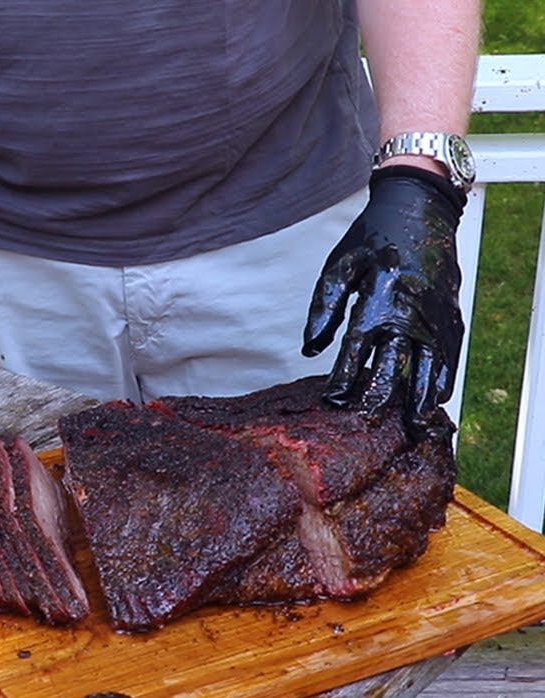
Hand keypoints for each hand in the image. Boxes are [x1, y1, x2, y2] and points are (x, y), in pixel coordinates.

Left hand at [302, 166, 465, 437]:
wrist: (419, 209)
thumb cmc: (373, 237)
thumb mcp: (339, 265)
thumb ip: (324, 309)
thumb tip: (309, 349)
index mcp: (379, 298)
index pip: (358, 347)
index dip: (344, 376)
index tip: (332, 400)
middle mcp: (411, 310)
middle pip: (397, 363)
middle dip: (382, 394)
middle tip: (370, 421)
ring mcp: (436, 313)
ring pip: (430, 364)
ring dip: (420, 396)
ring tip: (413, 424)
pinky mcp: (451, 312)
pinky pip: (451, 352)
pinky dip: (445, 376)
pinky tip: (436, 398)